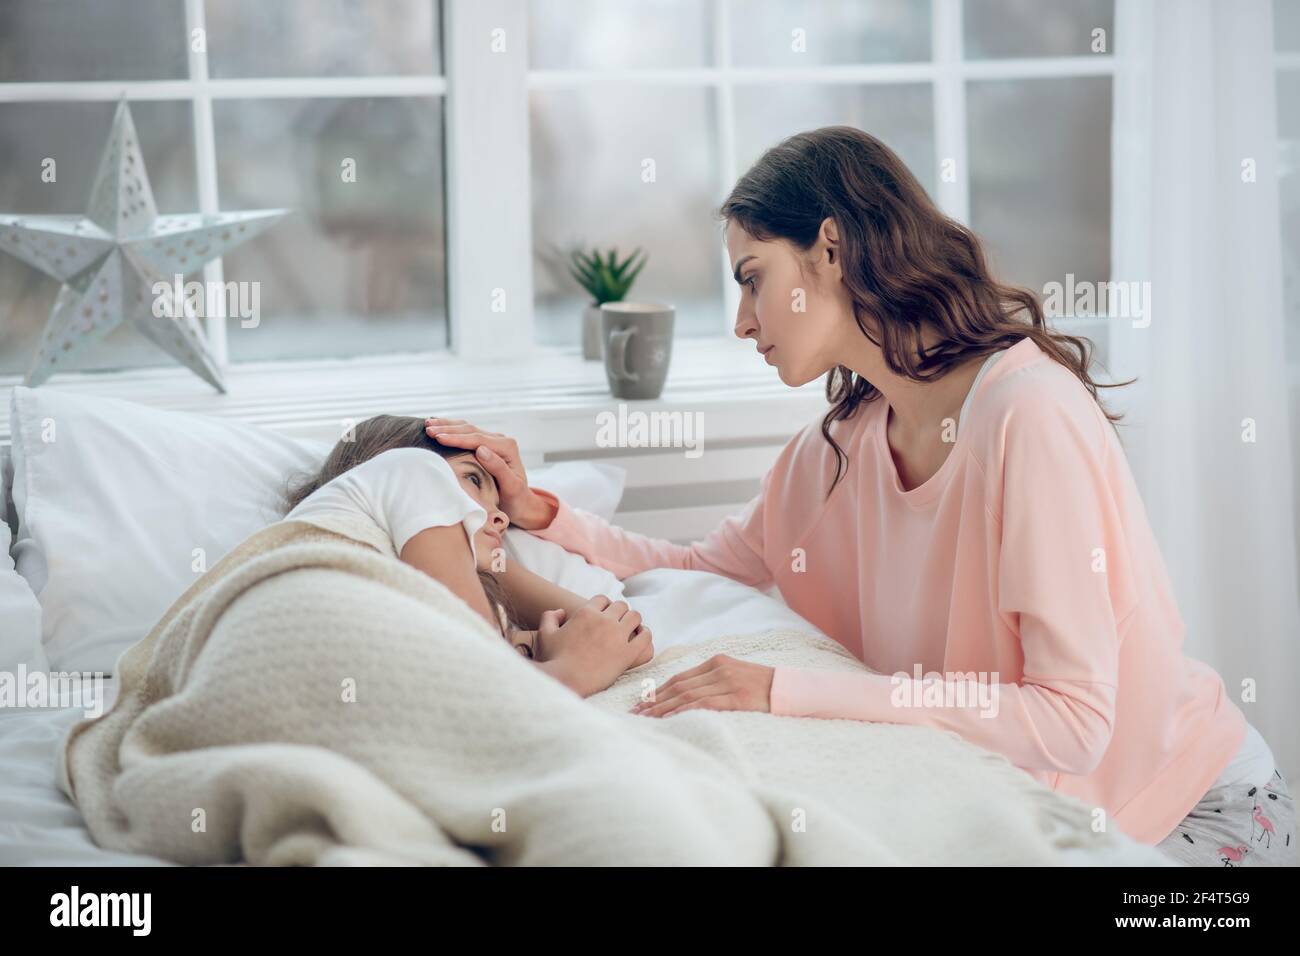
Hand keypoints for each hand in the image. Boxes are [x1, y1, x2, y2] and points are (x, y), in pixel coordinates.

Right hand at [424, 417, 556, 529]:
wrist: (522, 503)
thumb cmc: (516, 498)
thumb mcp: (511, 487)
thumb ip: (499, 468)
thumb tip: (481, 449)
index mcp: (507, 448)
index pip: (478, 439)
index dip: (457, 438)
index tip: (439, 438)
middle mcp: (501, 440)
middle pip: (471, 430)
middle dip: (448, 429)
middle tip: (428, 429)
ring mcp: (493, 441)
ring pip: (467, 428)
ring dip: (447, 425)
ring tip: (428, 424)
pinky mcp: (486, 444)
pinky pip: (466, 433)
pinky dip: (451, 428)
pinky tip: (438, 425)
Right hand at [536, 597, 653, 696]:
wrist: (566, 682)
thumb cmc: (553, 660)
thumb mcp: (545, 634)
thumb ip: (550, 617)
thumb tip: (561, 610)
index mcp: (585, 613)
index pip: (603, 599)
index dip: (605, 606)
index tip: (606, 614)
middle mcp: (604, 620)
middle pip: (621, 606)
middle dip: (620, 612)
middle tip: (620, 622)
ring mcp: (617, 636)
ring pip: (635, 616)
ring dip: (634, 620)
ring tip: (632, 628)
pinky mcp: (628, 653)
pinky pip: (645, 636)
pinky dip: (645, 634)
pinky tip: (641, 638)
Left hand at [629, 654, 773, 717]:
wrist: (791, 689)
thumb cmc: (764, 687)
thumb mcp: (736, 676)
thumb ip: (713, 681)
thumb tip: (686, 697)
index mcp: (717, 662)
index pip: (679, 678)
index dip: (658, 691)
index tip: (641, 703)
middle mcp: (719, 669)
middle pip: (678, 686)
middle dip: (654, 701)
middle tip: (634, 714)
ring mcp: (728, 683)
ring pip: (686, 695)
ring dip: (663, 709)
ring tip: (646, 720)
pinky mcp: (737, 698)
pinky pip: (704, 704)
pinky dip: (684, 711)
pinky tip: (670, 719)